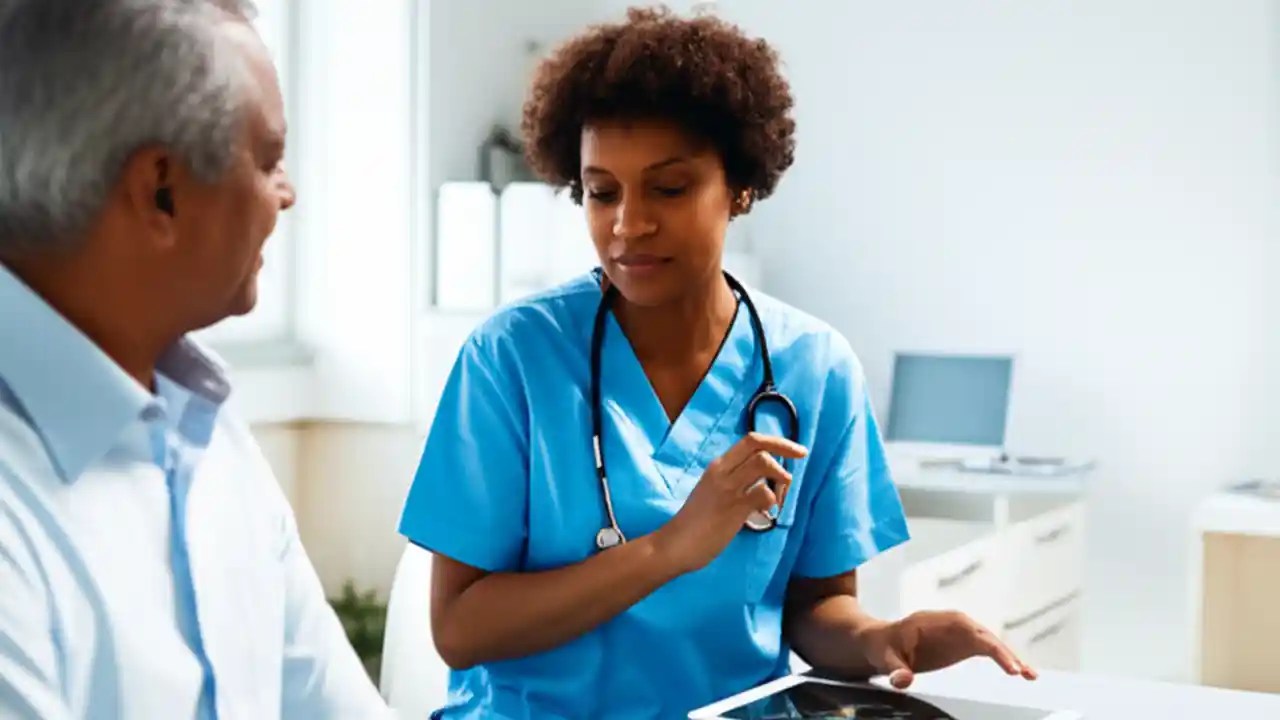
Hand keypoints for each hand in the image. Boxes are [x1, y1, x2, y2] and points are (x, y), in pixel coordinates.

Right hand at [654, 432, 806, 573]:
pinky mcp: (733, 509)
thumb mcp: (714, 491)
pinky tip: (768, 513)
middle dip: (785, 447)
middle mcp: (722, 472)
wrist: (676, 543)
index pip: (750, 440)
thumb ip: (735, 482)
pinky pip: (763, 495)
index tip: (795, 450)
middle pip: (758, 444)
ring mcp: (728, 489)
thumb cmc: (696, 521)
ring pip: (763, 463)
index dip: (777, 441)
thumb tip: (764, 482)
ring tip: (781, 494)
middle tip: (802, 455)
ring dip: (781, 475)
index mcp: (718, 466)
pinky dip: (773, 501)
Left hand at [858, 610, 1037, 688]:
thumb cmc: (881, 646)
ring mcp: (957, 633)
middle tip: (1021, 672)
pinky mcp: (961, 645)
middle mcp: (950, 623)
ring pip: (989, 641)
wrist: (879, 642)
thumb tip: (904, 681)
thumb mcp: (883, 657)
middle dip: (1003, 651)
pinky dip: (1003, 660)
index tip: (1003, 660)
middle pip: (983, 634)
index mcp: (933, 621)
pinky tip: (1019, 673)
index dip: (987, 643)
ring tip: (1030, 675)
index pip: (966, 628)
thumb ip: (895, 668)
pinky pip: (986, 651)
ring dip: (1009, 656)